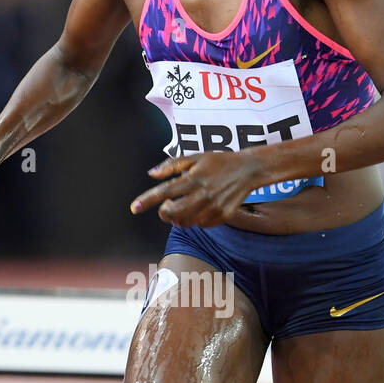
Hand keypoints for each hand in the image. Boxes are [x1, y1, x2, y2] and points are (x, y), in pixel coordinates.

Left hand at [130, 151, 263, 227]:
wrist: (249, 170)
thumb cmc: (219, 162)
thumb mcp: (196, 157)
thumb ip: (172, 165)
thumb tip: (152, 174)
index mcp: (193, 178)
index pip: (164, 191)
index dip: (147, 200)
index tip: (134, 208)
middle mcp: (202, 195)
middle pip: (173, 213)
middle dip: (164, 213)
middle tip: (166, 206)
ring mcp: (213, 207)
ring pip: (186, 223)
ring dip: (178, 218)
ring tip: (182, 206)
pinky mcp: (223, 216)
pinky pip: (201, 225)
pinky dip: (195, 219)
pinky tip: (200, 208)